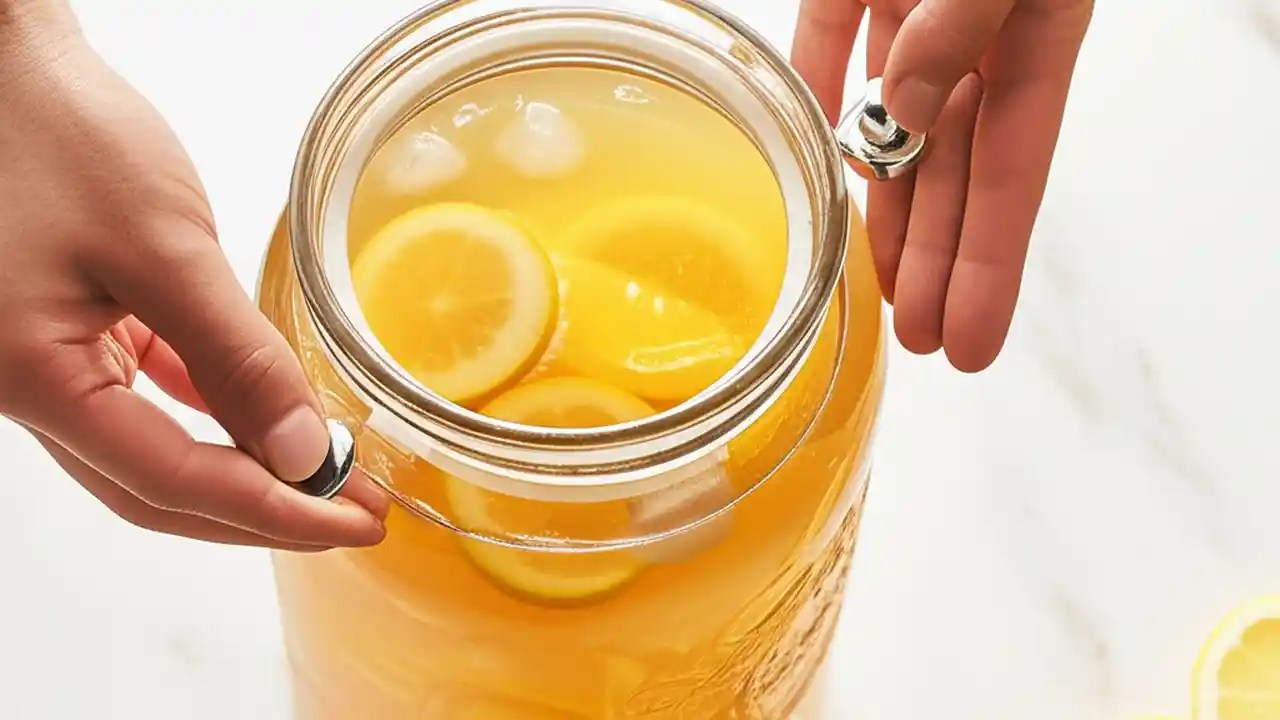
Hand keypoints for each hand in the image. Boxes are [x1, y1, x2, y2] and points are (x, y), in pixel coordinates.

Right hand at [0, 4, 387, 549]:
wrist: (4, 62)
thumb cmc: (57, 134)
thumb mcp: (163, 249)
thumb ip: (235, 359)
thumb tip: (301, 452)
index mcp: (35, 380)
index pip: (173, 483)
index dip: (273, 512)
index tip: (353, 522)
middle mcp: (32, 387)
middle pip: (160, 487)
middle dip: (262, 509)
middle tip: (353, 515)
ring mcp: (49, 359)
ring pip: (155, 448)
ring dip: (242, 466)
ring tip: (325, 475)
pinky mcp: (70, 327)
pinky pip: (147, 393)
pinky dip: (210, 411)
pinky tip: (264, 416)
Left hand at [793, 0, 1091, 370]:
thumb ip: (966, 19)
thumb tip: (909, 106)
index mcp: (1038, 30)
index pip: (1012, 171)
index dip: (989, 266)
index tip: (972, 341)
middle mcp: (976, 30)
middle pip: (951, 167)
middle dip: (934, 258)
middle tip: (918, 338)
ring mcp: (916, 0)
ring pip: (895, 119)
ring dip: (884, 202)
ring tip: (874, 283)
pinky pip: (832, 36)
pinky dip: (818, 91)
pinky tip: (816, 155)